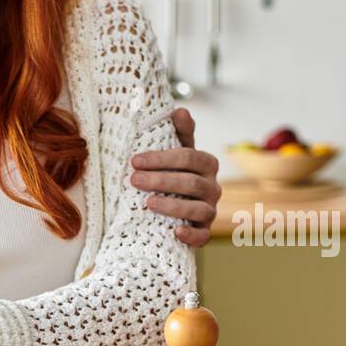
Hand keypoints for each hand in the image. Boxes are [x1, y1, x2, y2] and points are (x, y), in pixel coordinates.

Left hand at [130, 107, 221, 246]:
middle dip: (161, 180)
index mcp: (206, 164)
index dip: (162, 158)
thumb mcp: (177, 154)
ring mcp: (210, 211)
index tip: (135, 160)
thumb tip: (180, 110)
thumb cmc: (175, 177)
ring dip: (172, 206)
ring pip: (197, 209)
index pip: (189, 157)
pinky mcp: (204, 232)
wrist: (176, 212)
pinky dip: (191, 234)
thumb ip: (179, 134)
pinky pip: (202, 235)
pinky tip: (174, 231)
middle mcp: (212, 187)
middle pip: (190, 182)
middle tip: (133, 180)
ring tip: (147, 204)